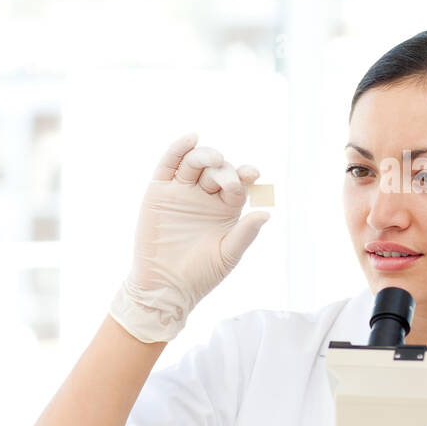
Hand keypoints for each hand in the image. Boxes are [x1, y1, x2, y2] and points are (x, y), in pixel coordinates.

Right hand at [109, 132, 269, 342]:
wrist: (165, 287)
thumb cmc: (201, 275)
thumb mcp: (228, 255)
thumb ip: (246, 233)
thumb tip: (267, 213)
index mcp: (226, 208)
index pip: (239, 183)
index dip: (246, 174)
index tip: (252, 174)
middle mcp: (205, 196)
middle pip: (218, 170)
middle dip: (225, 171)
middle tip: (228, 183)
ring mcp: (182, 191)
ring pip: (195, 162)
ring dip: (206, 156)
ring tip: (213, 159)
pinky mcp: (159, 191)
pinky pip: (169, 165)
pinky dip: (179, 149)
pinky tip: (191, 138)